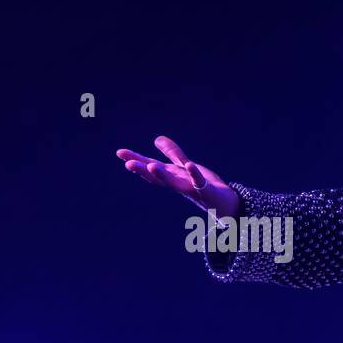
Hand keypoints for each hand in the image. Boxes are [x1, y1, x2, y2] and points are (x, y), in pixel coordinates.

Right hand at [116, 136, 240, 218]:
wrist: (222, 203)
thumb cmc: (201, 185)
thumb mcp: (183, 166)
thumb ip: (172, 153)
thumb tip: (156, 139)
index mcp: (170, 176)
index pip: (149, 167)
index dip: (135, 160)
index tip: (120, 152)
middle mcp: (176, 184)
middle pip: (156, 177)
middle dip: (142, 170)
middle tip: (128, 164)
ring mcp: (189, 188)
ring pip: (173, 183)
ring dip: (162, 175)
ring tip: (151, 166)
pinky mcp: (204, 189)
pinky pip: (198, 181)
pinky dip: (193, 174)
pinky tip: (189, 165)